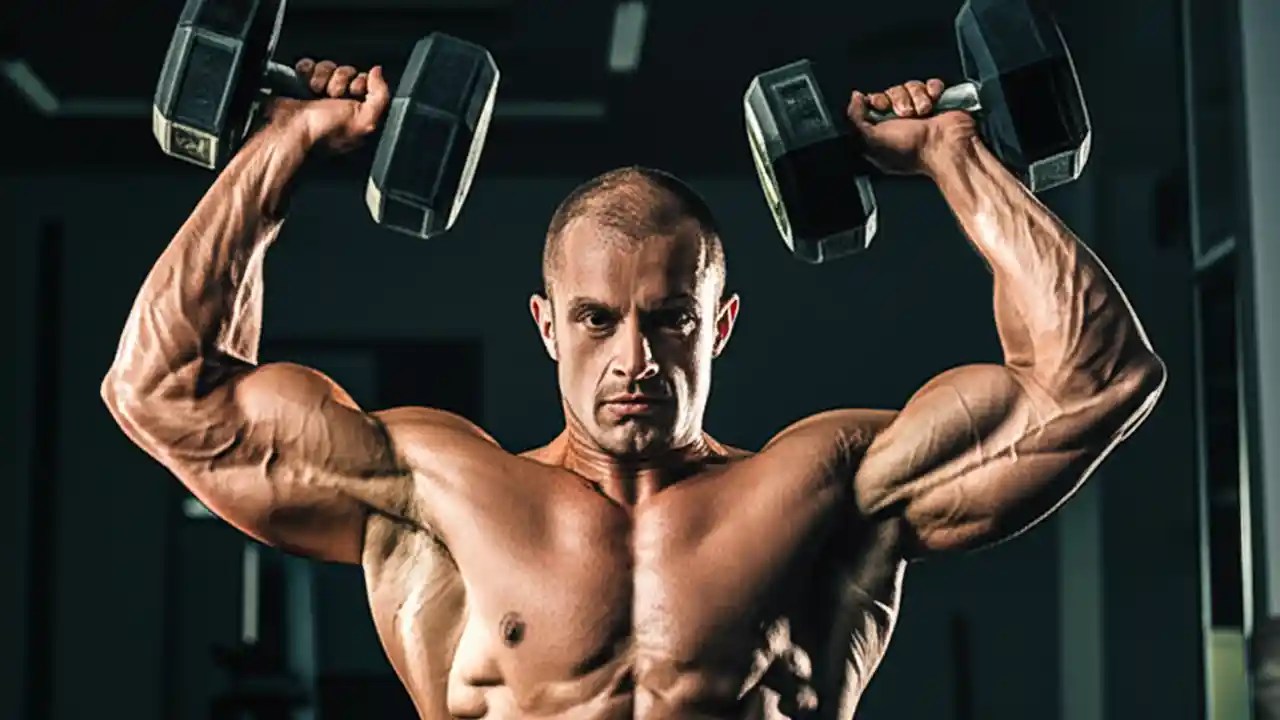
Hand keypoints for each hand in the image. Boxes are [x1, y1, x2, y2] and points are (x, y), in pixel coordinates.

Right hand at [266, 60, 390, 153]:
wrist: (288, 130)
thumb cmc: (324, 132)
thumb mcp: (364, 120)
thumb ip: (380, 96)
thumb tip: (378, 72)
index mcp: (357, 111)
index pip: (367, 81)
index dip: (360, 83)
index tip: (352, 93)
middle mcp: (339, 101)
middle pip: (347, 71)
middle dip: (339, 81)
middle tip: (332, 96)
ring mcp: (319, 91)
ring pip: (328, 66)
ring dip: (322, 77)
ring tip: (316, 93)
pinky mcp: (301, 83)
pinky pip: (309, 64)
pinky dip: (306, 71)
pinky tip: (305, 84)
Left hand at [846, 79, 976, 175]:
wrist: (947, 147)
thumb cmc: (911, 150)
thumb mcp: (872, 141)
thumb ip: (855, 119)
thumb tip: (855, 97)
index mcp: (883, 130)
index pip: (873, 103)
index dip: (877, 99)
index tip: (882, 106)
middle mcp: (901, 121)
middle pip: (892, 91)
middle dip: (899, 98)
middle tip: (907, 114)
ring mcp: (921, 111)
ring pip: (911, 86)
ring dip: (917, 96)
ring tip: (924, 112)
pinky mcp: (938, 102)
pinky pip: (931, 84)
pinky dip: (933, 89)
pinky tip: (935, 101)